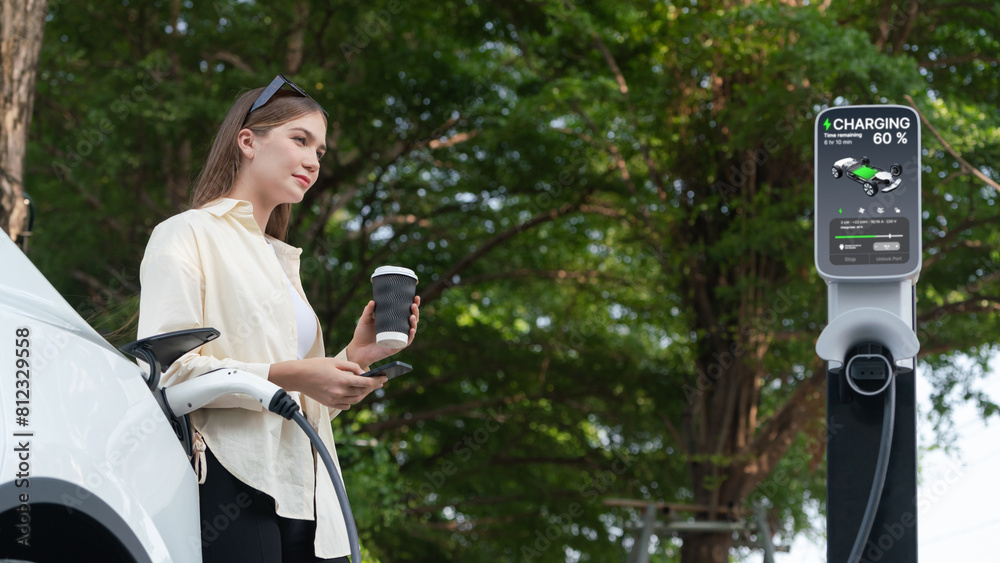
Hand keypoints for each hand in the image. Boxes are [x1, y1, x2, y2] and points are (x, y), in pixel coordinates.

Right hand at [268, 357, 386, 409]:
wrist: (297, 376)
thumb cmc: (315, 365)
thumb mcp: (335, 361)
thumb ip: (352, 367)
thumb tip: (364, 373)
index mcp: (342, 380)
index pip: (365, 382)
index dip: (376, 381)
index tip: (384, 378)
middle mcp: (339, 392)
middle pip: (362, 392)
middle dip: (372, 387)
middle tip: (378, 382)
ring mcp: (334, 400)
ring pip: (355, 400)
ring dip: (363, 394)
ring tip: (366, 387)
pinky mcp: (329, 404)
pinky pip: (346, 405)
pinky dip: (352, 400)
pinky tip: (352, 393)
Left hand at [345, 296, 420, 366]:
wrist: (357, 349)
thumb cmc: (362, 334)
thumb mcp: (365, 320)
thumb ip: (368, 311)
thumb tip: (372, 301)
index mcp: (393, 322)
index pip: (406, 312)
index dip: (412, 305)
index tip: (415, 298)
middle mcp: (397, 330)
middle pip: (411, 320)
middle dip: (415, 312)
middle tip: (413, 305)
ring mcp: (397, 339)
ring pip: (411, 330)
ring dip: (414, 323)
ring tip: (412, 316)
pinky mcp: (395, 347)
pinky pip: (406, 342)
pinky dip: (410, 336)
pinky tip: (411, 330)